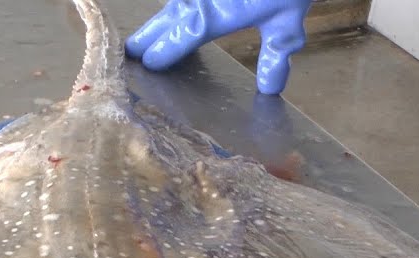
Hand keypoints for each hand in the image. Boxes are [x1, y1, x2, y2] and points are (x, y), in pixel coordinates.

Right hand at [125, 0, 311, 94]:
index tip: (150, 62)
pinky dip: (181, 3)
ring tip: (145, 33)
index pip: (186, 34)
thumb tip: (269, 89)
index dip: (167, 49)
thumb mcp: (288, 23)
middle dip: (151, 33)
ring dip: (161, 16)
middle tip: (131, 50)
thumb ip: (275, 54)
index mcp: (221, 13)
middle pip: (172, 15)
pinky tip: (176, 8)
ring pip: (178, 0)